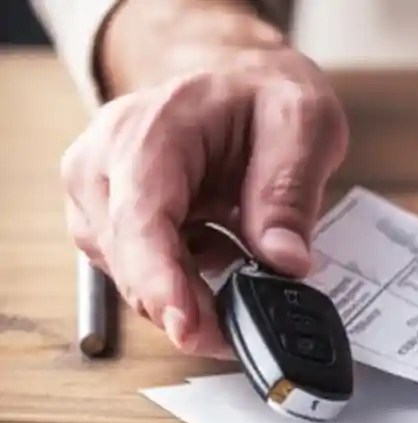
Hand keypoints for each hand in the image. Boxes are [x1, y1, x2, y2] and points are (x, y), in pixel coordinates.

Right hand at [61, 1, 347, 355]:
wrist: (242, 81)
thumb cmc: (267, 97)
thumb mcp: (303, 126)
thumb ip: (289, 192)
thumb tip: (285, 262)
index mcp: (149, 130)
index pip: (140, 217)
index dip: (161, 280)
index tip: (189, 326)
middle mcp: (105, 162)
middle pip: (128, 258)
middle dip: (185, 306)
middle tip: (245, 334)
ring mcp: (100, 193)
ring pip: (130, 275)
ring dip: (188, 298)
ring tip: (248, 288)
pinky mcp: (111, 219)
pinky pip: (140, 272)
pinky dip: (184, 285)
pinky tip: (225, 267)